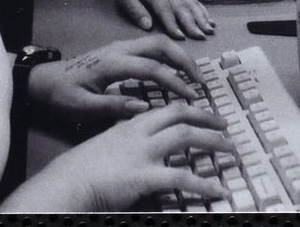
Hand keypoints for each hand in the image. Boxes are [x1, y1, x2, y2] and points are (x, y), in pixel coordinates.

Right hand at [0, 103, 230, 211]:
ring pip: (186, 137)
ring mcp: (143, 152)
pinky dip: (204, 184)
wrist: (67, 183)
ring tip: (231, 150)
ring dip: (213, 142)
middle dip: (207, 119)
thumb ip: (126, 145)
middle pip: (181, 115)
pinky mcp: (144, 176)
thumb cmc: (81, 170)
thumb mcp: (106, 148)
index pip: (166, 109)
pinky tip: (218, 190)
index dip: (189, 109)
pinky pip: (182, 177)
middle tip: (224, 126)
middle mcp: (140, 133)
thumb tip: (139, 153)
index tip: (203, 114)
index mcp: (131, 125)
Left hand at [28, 35, 201, 123]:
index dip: (175, 82)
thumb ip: (112, 107)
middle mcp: (118, 49)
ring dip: (177, 56)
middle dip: (184, 61)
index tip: (191, 98)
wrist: (42, 80)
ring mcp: (119, 47)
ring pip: (156, 43)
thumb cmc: (60, 95)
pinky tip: (174, 73)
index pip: (152, 68)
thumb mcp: (82, 107)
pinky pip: (149, 48)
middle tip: (200, 82)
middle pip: (160, 45)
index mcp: (111, 63)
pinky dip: (167, 57)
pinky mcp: (118, 51)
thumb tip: (144, 107)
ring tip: (193, 77)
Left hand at [117, 0, 213, 39]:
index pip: (165, 10)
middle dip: (193, 23)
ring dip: (202, 18)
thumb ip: (135, 10)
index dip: (172, 24)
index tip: (180, 36)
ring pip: (192, 6)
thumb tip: (146, 26)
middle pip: (182, 9)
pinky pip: (195, 3)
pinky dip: (204, 12)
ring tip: (210, 30)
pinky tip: (211, 22)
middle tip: (201, 36)